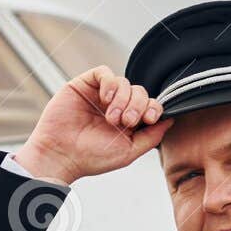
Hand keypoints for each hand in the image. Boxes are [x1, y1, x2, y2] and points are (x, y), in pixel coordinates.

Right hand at [13, 65, 173, 184]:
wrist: (60, 155)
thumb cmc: (90, 158)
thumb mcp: (128, 152)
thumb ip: (151, 137)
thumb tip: (170, 120)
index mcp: (127, 122)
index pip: (149, 105)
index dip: (154, 108)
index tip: (149, 119)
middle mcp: (115, 106)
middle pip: (140, 92)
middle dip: (138, 105)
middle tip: (125, 121)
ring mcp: (99, 95)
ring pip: (124, 82)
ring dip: (122, 99)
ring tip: (111, 117)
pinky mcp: (84, 85)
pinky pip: (105, 73)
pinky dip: (110, 83)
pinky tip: (105, 99)